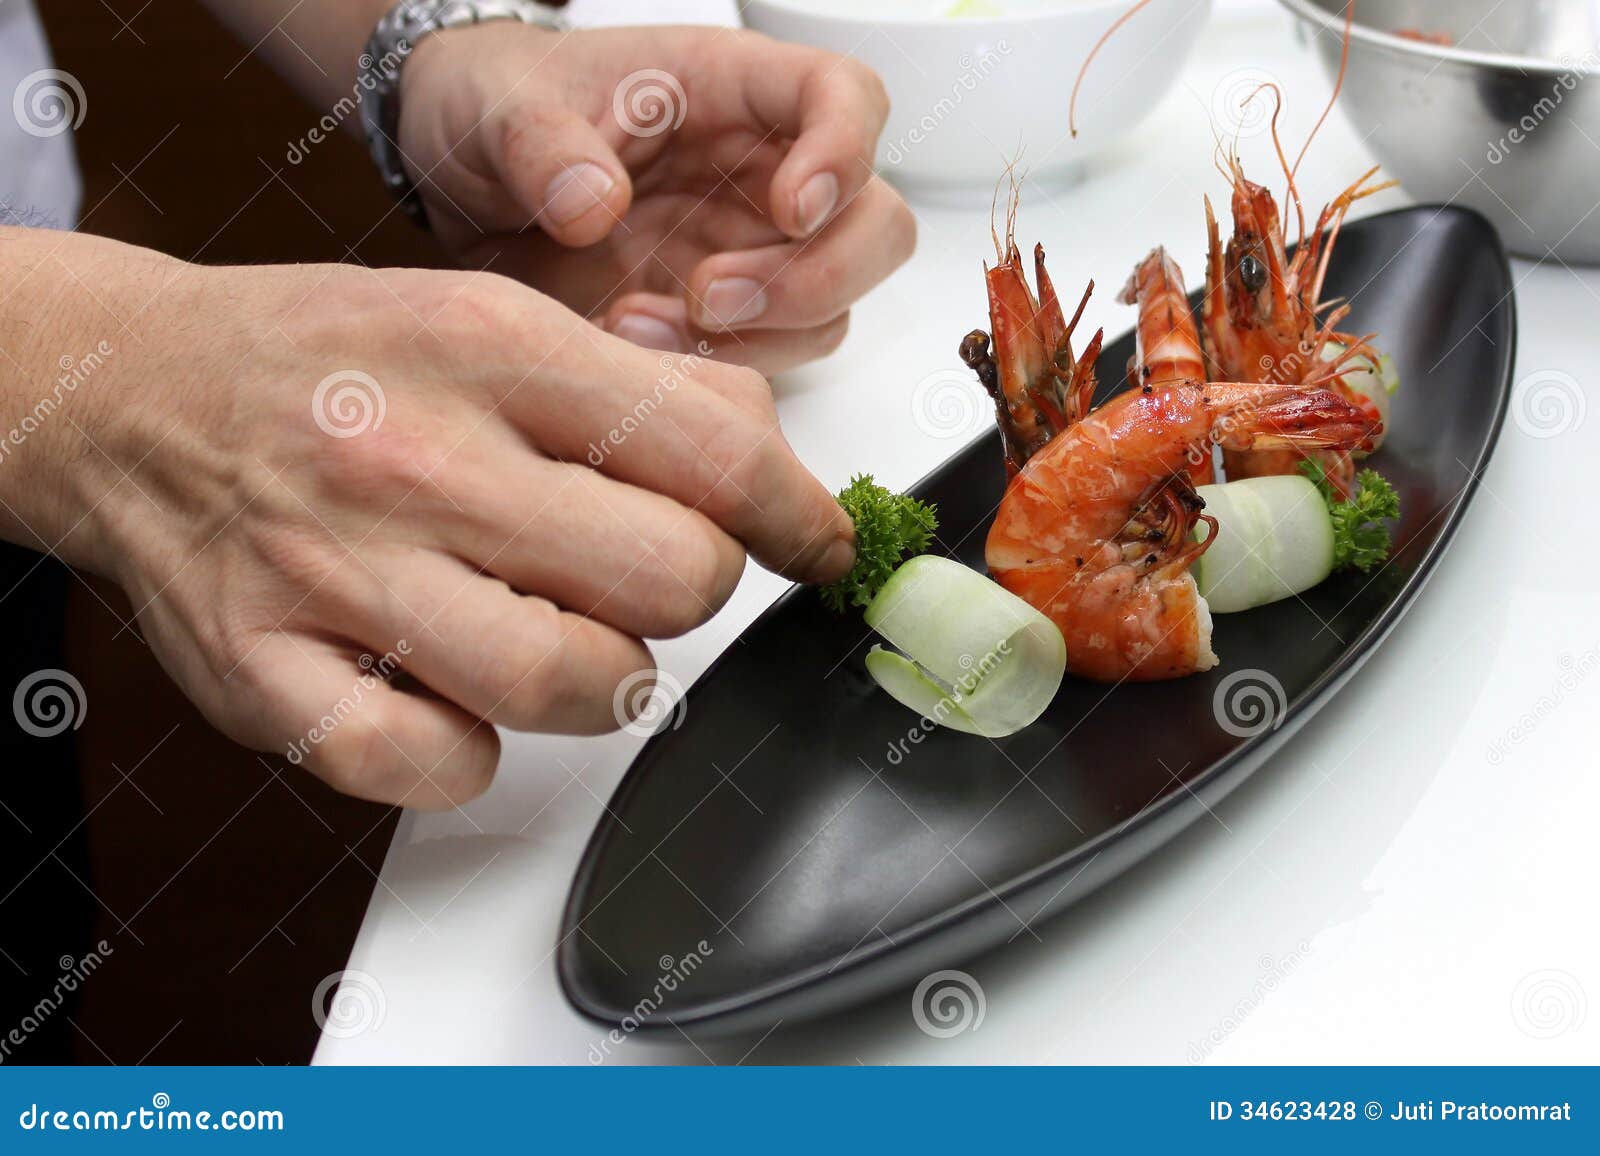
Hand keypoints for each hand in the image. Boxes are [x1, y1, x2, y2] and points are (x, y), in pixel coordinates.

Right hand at [9, 230, 853, 808]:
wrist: (131, 394)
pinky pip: (432, 767)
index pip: (719, 455)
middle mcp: (418, 457)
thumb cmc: (330, 362)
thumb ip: (641, 389)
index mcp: (490, 348)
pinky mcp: (263, 673)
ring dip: (604, 682)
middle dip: (690, 590)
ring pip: (572, 684)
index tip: (818, 547)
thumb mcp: (490, 314)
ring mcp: (334, 572)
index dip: (799, 519)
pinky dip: (470, 753)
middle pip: (673, 580)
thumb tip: (771, 467)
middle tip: (650, 575)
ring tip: (564, 635)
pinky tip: (458, 697)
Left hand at [396, 25, 915, 373]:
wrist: (458, 184)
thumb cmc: (498, 110)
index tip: (793, 206)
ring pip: (832, 307)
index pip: (847, 96)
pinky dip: (714, 372)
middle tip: (710, 298)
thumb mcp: (496, 106)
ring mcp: (750, 251)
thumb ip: (540, 144)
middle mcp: (762, 173)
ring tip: (633, 323)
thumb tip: (593, 203)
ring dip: (757, 338)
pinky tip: (629, 346)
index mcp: (728, 89)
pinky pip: (766, 358)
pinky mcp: (719, 318)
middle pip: (875, 223)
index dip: (846, 151)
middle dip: (818, 276)